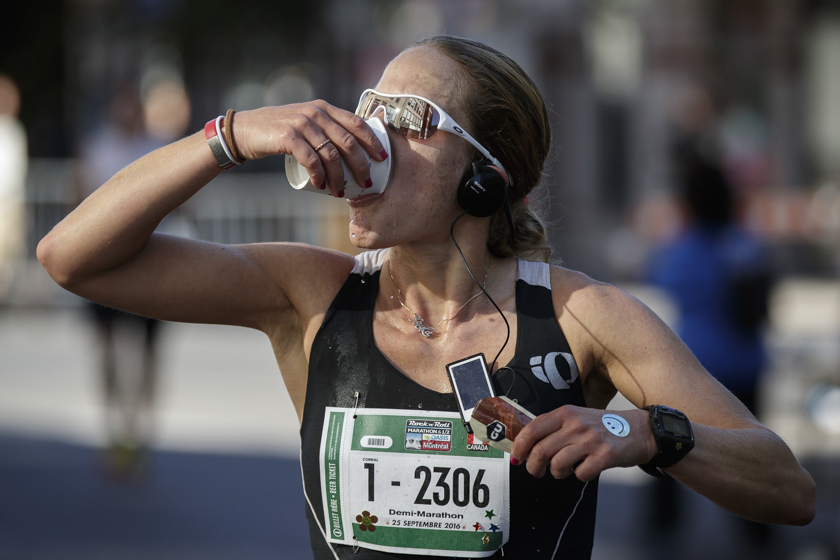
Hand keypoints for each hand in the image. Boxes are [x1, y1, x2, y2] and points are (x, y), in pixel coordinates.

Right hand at [231, 101, 386, 196]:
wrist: (246, 130)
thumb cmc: (279, 131)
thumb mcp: (306, 122)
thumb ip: (325, 127)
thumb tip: (352, 150)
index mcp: (325, 108)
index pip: (357, 123)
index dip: (373, 141)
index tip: (382, 159)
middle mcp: (316, 113)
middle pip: (348, 142)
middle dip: (361, 166)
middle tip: (365, 184)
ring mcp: (302, 123)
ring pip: (331, 154)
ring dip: (339, 178)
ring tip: (340, 193)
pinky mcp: (288, 136)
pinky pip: (311, 160)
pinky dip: (319, 176)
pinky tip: (321, 186)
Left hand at [510, 406, 656, 481]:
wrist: (638, 430)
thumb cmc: (603, 426)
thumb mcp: (576, 418)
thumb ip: (554, 428)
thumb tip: (527, 445)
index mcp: (565, 413)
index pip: (533, 428)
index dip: (520, 445)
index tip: (517, 457)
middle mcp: (576, 425)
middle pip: (541, 450)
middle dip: (533, 466)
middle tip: (535, 471)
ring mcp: (591, 440)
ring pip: (558, 464)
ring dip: (556, 473)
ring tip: (563, 471)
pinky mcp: (605, 456)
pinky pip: (581, 474)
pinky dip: (579, 476)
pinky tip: (584, 469)